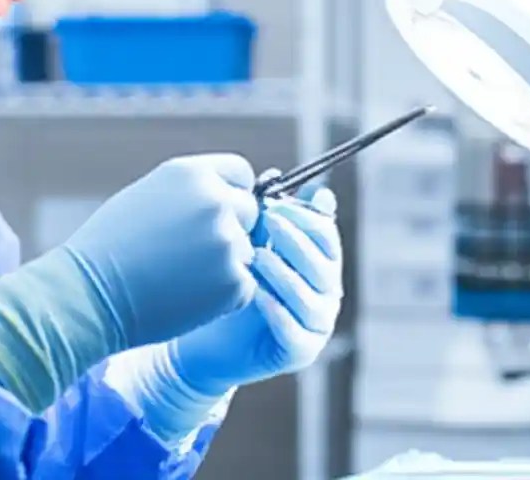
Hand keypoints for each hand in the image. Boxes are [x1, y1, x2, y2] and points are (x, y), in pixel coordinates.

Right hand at [65, 154, 259, 347]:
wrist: (90, 295)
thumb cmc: (108, 248)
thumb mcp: (148, 196)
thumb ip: (190, 192)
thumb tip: (224, 199)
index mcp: (193, 174)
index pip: (241, 173)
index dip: (231, 193)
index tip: (218, 213)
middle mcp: (216, 201)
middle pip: (250, 211)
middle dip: (232, 229)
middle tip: (193, 253)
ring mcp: (228, 243)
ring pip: (246, 251)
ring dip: (225, 264)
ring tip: (181, 277)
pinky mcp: (234, 283)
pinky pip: (243, 285)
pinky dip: (223, 295)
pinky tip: (187, 297)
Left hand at [167, 185, 342, 395]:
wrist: (203, 338)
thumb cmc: (230, 284)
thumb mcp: (249, 245)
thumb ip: (270, 218)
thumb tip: (281, 175)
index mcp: (319, 264)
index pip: (327, 237)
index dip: (306, 217)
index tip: (276, 202)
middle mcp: (326, 294)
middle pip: (325, 265)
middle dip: (297, 241)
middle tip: (269, 222)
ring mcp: (316, 326)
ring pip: (312, 298)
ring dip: (286, 275)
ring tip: (256, 258)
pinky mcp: (299, 353)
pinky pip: (295, 333)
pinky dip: (278, 313)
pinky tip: (256, 295)